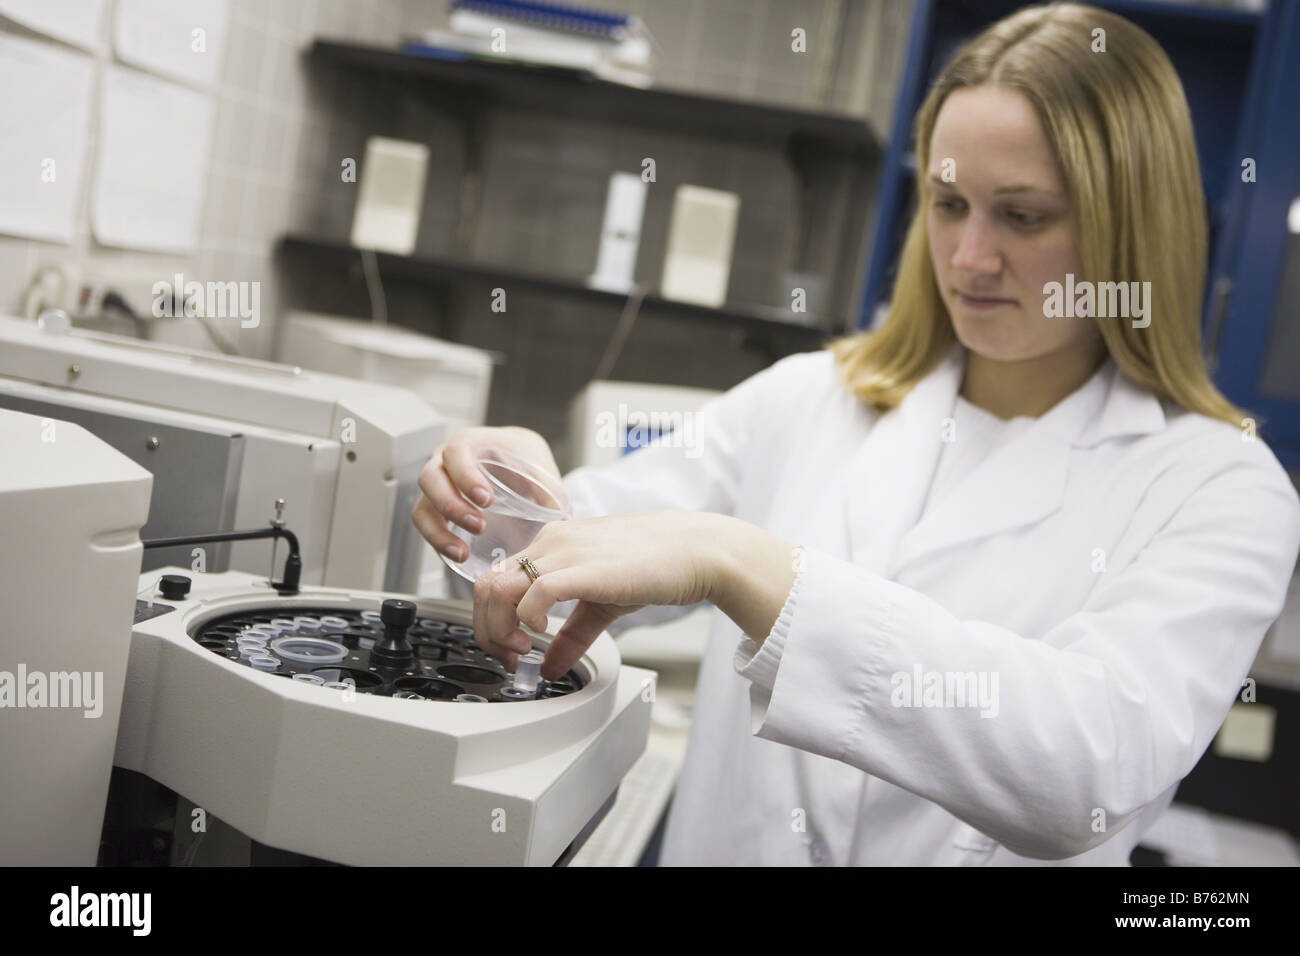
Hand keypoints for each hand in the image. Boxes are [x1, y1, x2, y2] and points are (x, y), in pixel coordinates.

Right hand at [412, 426, 560, 562]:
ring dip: (439, 531)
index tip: (487, 499)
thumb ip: (546, 485)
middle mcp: (445, 461)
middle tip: (479, 525)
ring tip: (463, 551)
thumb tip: (560, 517)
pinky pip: (427, 525)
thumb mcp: (538, 463)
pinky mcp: (436, 509)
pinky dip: (439, 542)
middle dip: (451, 505)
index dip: (466, 475)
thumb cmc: (523, 458)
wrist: (515, 460)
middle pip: (430, 479)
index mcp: (469, 442)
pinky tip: (458, 554)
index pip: (456, 451)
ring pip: (422, 507)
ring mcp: (438, 485)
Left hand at [473, 510, 725, 679]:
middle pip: (485, 586)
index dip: (490, 622)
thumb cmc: (656, 566)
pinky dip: (528, 619)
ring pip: (499, 589)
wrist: (695, 550)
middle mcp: (550, 543)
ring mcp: (564, 551)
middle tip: (510, 657)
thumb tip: (550, 668)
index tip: (510, 651)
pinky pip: (534, 592)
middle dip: (487, 631)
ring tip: (523, 648)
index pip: (494, 580)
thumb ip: (571, 636)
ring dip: (501, 629)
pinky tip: (542, 631)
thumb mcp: (601, 605)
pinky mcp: (583, 567)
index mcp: (551, 545)